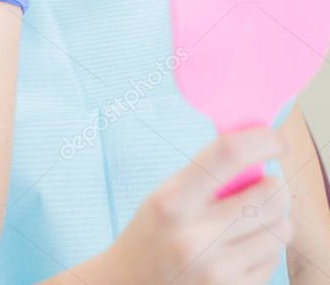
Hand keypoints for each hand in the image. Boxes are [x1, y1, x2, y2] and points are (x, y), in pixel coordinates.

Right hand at [104, 128, 291, 284]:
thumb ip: (205, 174)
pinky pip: (275, 258)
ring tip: (250, 220)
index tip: (277, 140)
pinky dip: (265, 248)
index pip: (228, 155)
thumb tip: (256, 147)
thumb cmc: (152, 232)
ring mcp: (216, 268)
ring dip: (275, 219)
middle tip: (264, 186)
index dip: (261, 140)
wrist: (129, 283)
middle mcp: (194, 235)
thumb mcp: (165, 196)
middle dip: (274, 186)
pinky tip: (241, 248)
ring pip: (281, 228)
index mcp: (173, 201)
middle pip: (268, 194)